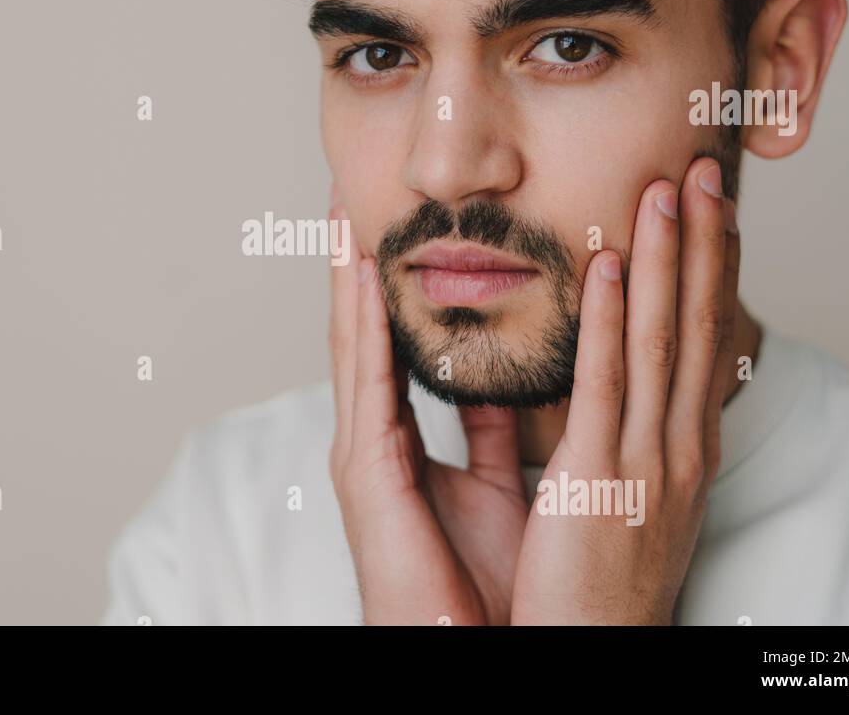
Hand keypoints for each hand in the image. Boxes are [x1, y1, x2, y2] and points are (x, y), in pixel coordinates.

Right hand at [328, 194, 528, 624]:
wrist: (466, 651)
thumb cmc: (478, 586)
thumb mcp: (494, 484)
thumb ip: (490, 430)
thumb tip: (509, 377)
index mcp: (399, 443)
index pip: (389, 346)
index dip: (382, 287)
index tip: (383, 227)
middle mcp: (371, 440)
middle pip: (358, 335)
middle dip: (349, 266)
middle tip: (344, 197)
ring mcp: (360, 455)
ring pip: (351, 347)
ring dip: (343, 279)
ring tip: (340, 215)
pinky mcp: (365, 474)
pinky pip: (368, 385)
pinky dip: (362, 326)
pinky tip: (359, 277)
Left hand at [510, 156, 740, 623]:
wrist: (588, 653)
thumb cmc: (598, 584)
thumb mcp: (623, 499)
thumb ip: (616, 438)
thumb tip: (603, 390)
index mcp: (681, 451)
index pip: (705, 343)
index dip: (711, 272)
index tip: (711, 213)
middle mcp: (677, 448)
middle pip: (698, 327)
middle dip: (703, 245)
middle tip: (704, 171)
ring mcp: (645, 462)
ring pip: (662, 341)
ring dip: (668, 259)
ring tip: (668, 188)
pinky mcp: (598, 480)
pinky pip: (607, 387)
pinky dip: (613, 321)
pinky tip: (613, 265)